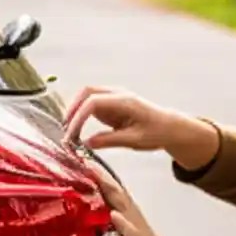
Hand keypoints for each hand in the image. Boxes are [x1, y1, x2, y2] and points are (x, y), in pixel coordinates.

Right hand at [63, 86, 219, 170]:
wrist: (170, 127)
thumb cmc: (156, 132)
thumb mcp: (134, 140)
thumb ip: (109, 140)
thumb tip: (85, 143)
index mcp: (125, 101)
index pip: (94, 102)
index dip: (79, 117)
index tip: (72, 134)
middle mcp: (117, 94)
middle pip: (86, 92)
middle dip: (72, 109)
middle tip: (66, 129)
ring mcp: (112, 97)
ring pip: (85, 96)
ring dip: (75, 111)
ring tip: (69, 131)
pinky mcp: (109, 104)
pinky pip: (89, 104)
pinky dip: (80, 114)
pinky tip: (77, 129)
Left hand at [88, 160, 196, 235]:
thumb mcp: (122, 224)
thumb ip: (106, 210)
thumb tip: (84, 196)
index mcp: (128, 212)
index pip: (114, 190)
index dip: (101, 176)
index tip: (86, 161)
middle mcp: (133, 221)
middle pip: (121, 201)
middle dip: (108, 186)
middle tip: (94, 172)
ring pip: (128, 226)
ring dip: (120, 219)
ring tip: (111, 212)